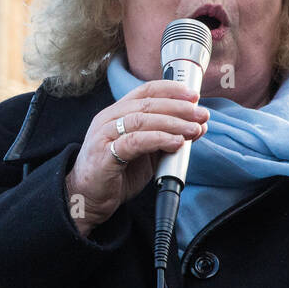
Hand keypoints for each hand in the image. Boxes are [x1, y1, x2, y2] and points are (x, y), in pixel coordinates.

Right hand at [64, 79, 208, 236]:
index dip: (171, 90)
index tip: (194, 96)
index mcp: (117, 113)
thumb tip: (195, 127)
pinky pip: (134, 141)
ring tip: (193, 130)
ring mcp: (104, 135)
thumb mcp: (145, 151)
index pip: (145, 91)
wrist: (88, 197)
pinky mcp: (104, 154)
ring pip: (142, 119)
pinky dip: (158, 139)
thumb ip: (164, 137)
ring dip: (173, 123)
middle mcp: (108, 119)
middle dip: (179, 108)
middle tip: (200, 115)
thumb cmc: (115, 173)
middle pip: (147, 104)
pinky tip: (175, 143)